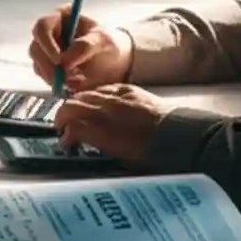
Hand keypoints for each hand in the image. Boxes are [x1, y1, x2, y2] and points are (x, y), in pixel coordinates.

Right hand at [28, 4, 132, 92]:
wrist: (114, 63)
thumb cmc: (108, 44)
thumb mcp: (103, 41)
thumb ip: (85, 47)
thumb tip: (64, 62)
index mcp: (60, 17)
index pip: (42, 26)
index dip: (46, 43)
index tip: (59, 61)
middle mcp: (50, 33)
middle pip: (36, 48)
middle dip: (49, 66)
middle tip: (64, 79)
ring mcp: (47, 51)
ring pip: (38, 65)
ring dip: (53, 77)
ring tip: (75, 82)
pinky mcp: (48, 68)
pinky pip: (45, 77)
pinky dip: (56, 84)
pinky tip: (73, 85)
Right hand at [53, 83, 172, 164]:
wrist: (178, 134)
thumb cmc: (150, 150)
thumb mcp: (116, 152)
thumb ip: (91, 139)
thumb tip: (72, 136)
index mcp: (100, 127)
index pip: (69, 121)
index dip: (62, 130)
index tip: (65, 138)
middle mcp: (106, 108)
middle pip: (74, 104)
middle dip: (65, 115)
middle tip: (66, 126)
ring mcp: (118, 96)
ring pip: (88, 94)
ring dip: (79, 103)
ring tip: (81, 114)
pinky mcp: (130, 90)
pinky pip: (106, 88)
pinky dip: (98, 95)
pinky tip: (100, 102)